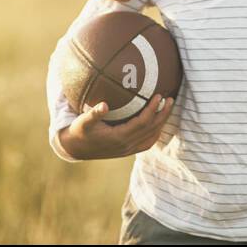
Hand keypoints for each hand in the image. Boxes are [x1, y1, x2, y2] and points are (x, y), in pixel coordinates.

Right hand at [57, 94, 175, 159]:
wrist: (76, 149)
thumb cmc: (80, 131)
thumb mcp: (83, 121)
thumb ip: (94, 113)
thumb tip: (104, 105)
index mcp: (119, 137)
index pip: (142, 123)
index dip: (152, 109)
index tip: (159, 96)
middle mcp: (126, 145)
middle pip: (151, 130)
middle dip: (163, 114)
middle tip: (170, 99)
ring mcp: (128, 150)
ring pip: (151, 137)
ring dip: (161, 123)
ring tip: (167, 108)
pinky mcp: (127, 151)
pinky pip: (146, 143)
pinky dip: (155, 133)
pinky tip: (158, 123)